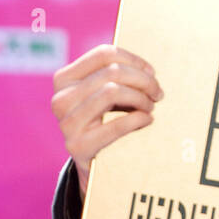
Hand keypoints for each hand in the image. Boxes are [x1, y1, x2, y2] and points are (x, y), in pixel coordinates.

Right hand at [51, 44, 162, 200]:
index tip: (151, 72)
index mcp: (64, 79)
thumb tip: (147, 70)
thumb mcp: (101, 94)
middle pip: (112, 72)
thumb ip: (115, 76)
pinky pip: (116, 125)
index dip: (134, 60)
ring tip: (150, 107)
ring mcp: (67, 123)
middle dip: (143, 80)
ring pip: (113, 91)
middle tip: (158, 93)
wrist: (92, 164)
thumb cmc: (103, 121)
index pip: (104, 54)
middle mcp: (60, 99)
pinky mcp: (78, 147)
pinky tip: (147, 120)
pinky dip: (137, 119)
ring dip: (141, 98)